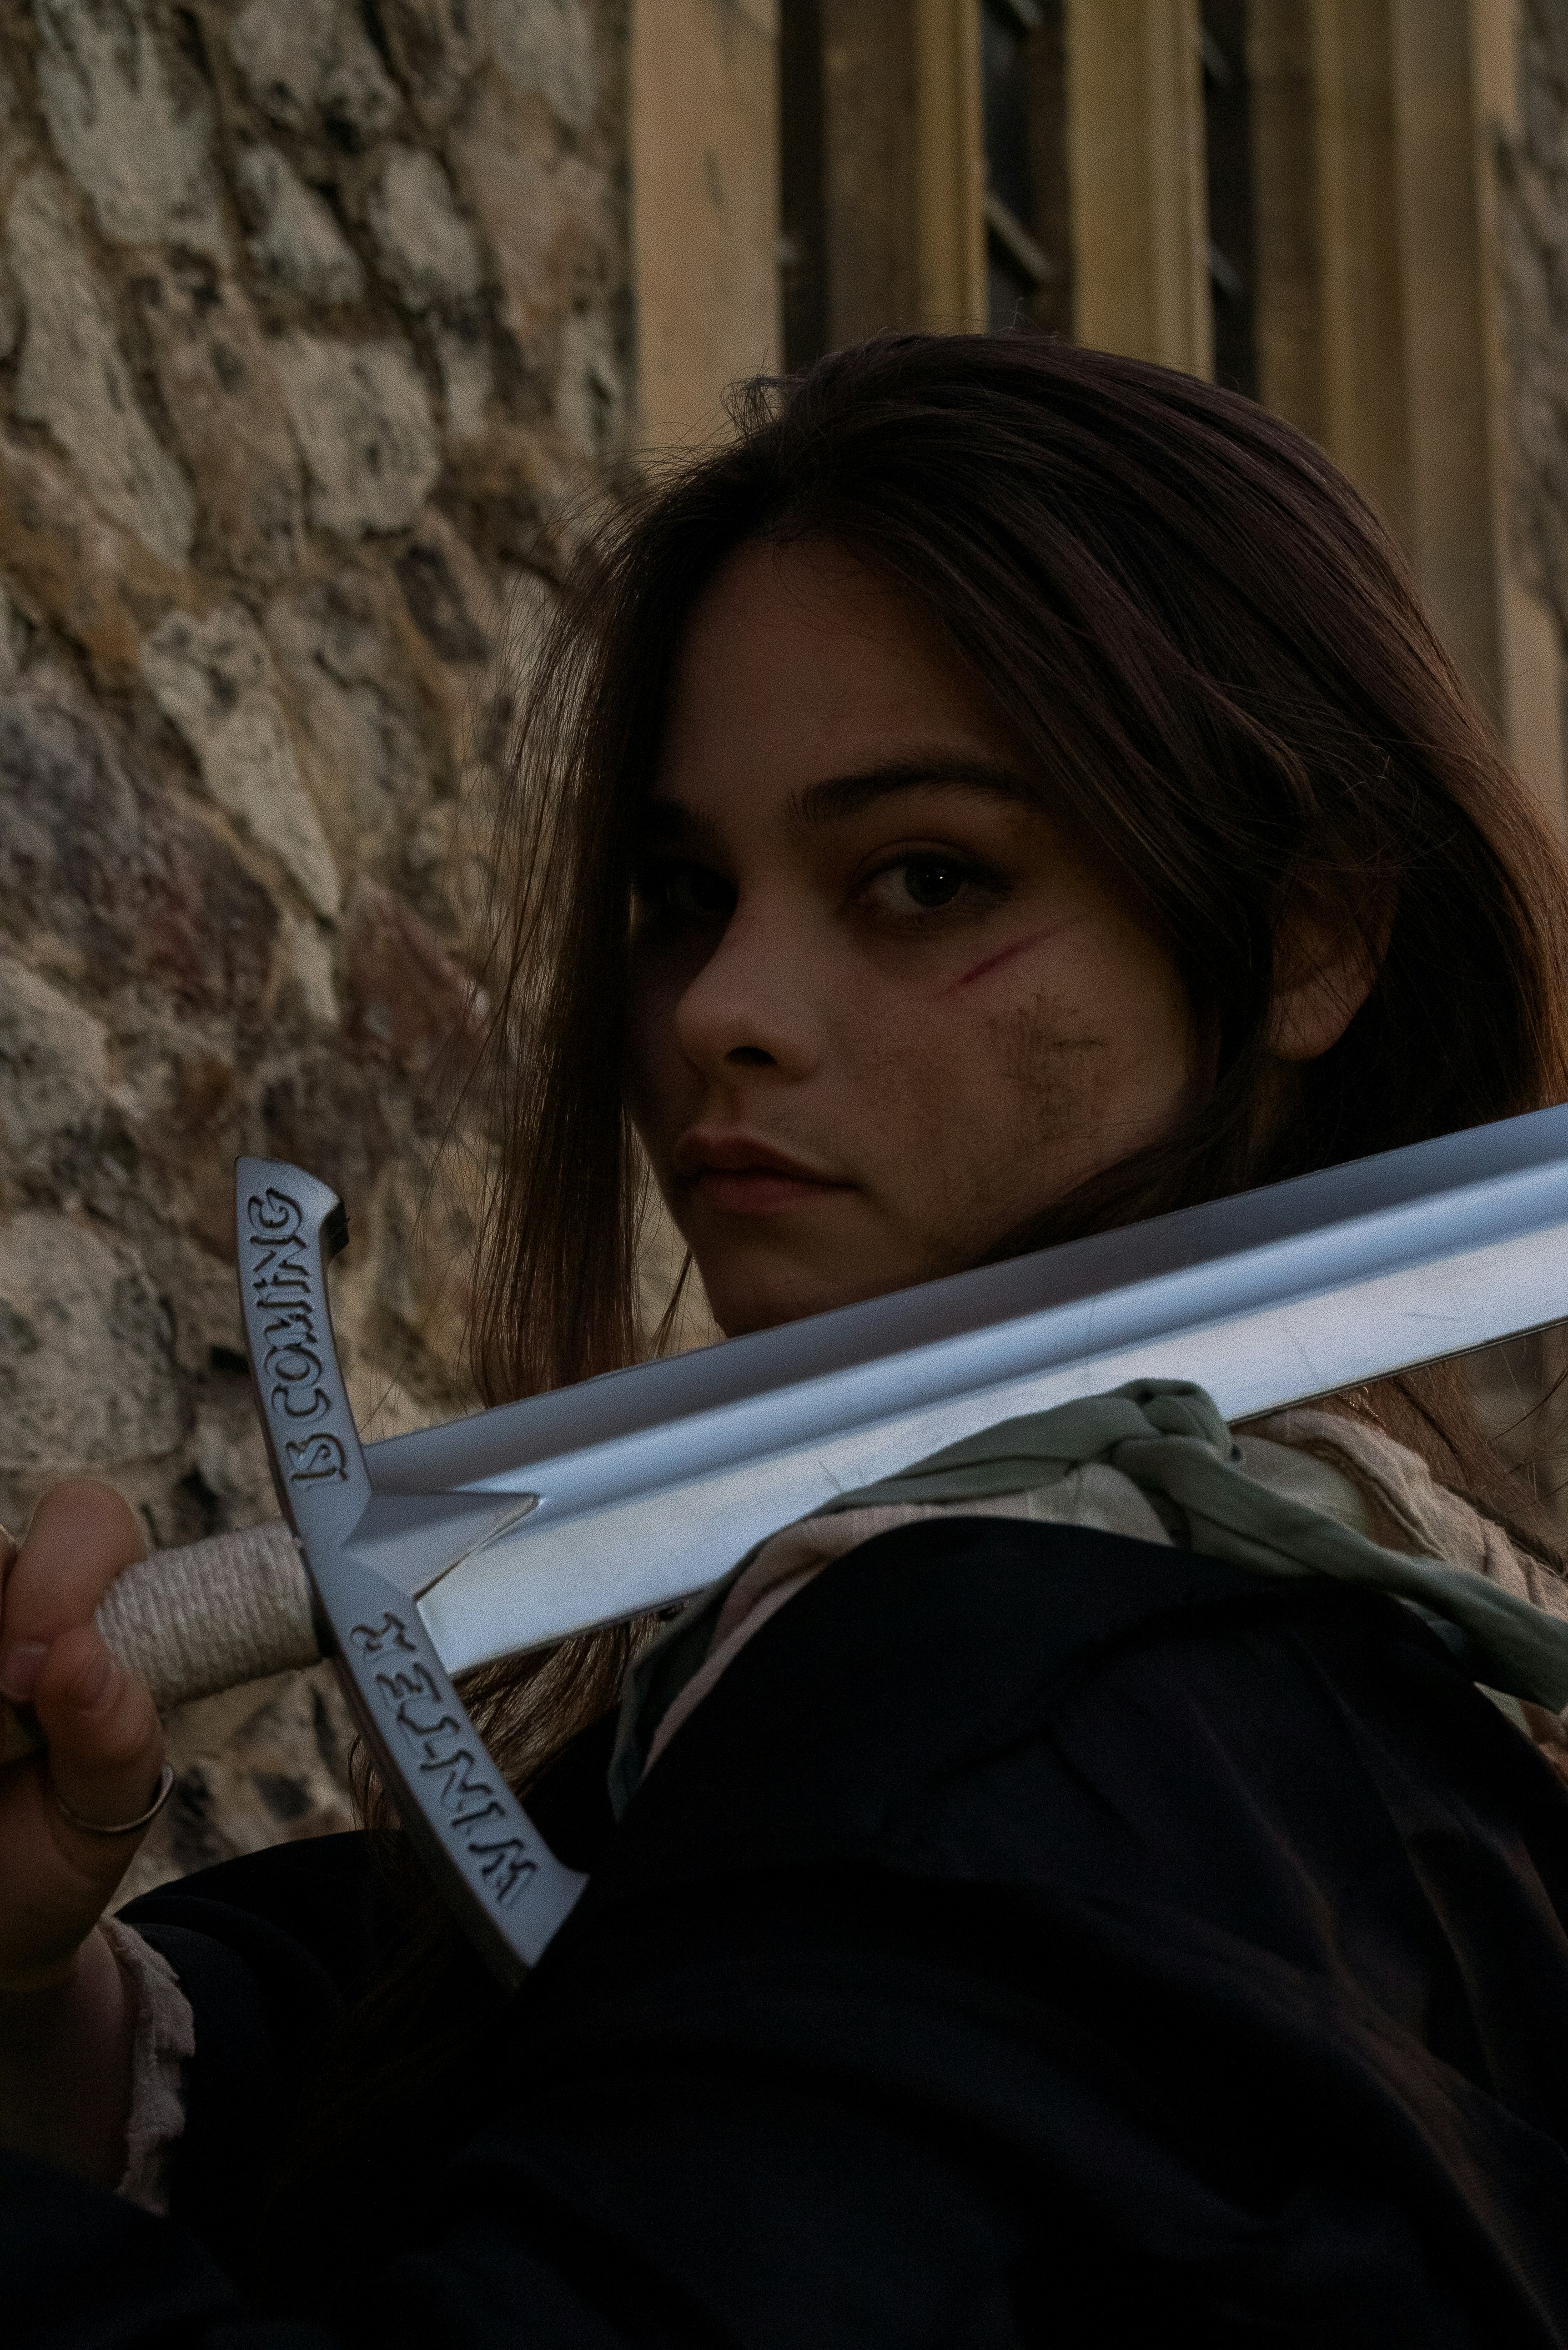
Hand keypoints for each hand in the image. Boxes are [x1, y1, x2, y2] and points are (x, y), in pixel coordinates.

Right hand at [0, 1483, 158, 2185]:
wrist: (3, 1920)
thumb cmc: (62, 1848)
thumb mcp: (109, 1814)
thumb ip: (114, 1742)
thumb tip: (80, 1657)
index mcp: (91, 1611)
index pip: (87, 1519)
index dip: (60, 1578)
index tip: (35, 1677)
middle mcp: (7, 1600)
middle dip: (5, 1612)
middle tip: (2, 1698)